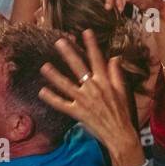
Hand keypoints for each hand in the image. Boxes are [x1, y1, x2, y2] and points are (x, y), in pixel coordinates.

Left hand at [38, 29, 138, 158]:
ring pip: (66, 85)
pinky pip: (62, 104)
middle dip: (68, 53)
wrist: (119, 133)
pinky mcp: (77, 112)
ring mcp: (84, 100)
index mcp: (104, 81)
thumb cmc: (122, 112)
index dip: (91, 45)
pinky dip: (52, 98)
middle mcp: (93, 88)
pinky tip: (42, 91)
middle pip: (78, 67)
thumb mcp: (122, 90)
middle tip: (59, 42)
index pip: (97, 59)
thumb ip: (116, 73)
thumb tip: (115, 58)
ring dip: (54, 75)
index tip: (86, 32)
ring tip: (44, 66)